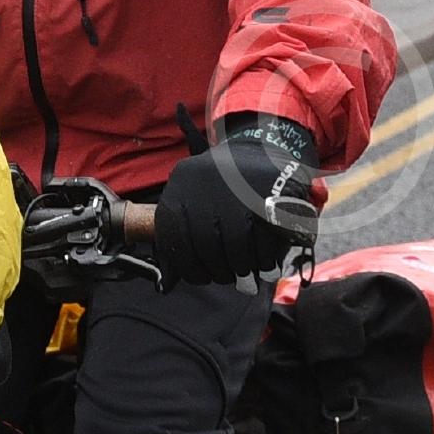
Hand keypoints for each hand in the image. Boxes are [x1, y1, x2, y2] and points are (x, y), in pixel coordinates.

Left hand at [154, 122, 317, 283]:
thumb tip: (166, 283)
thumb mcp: (195, 201)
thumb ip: (181, 239)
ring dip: (241, 266)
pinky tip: (263, 261)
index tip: (201, 276)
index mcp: (180, 186)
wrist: (263, 149)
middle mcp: (204, 183)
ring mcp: (236, 186)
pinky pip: (263, 239)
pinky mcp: (267, 193)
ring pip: (235, 245)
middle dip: (218, 269)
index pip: (173, 239)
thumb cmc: (224, 188)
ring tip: (246, 269)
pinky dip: (264, 258)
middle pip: (205, 244)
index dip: (187, 266)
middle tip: (227, 275)